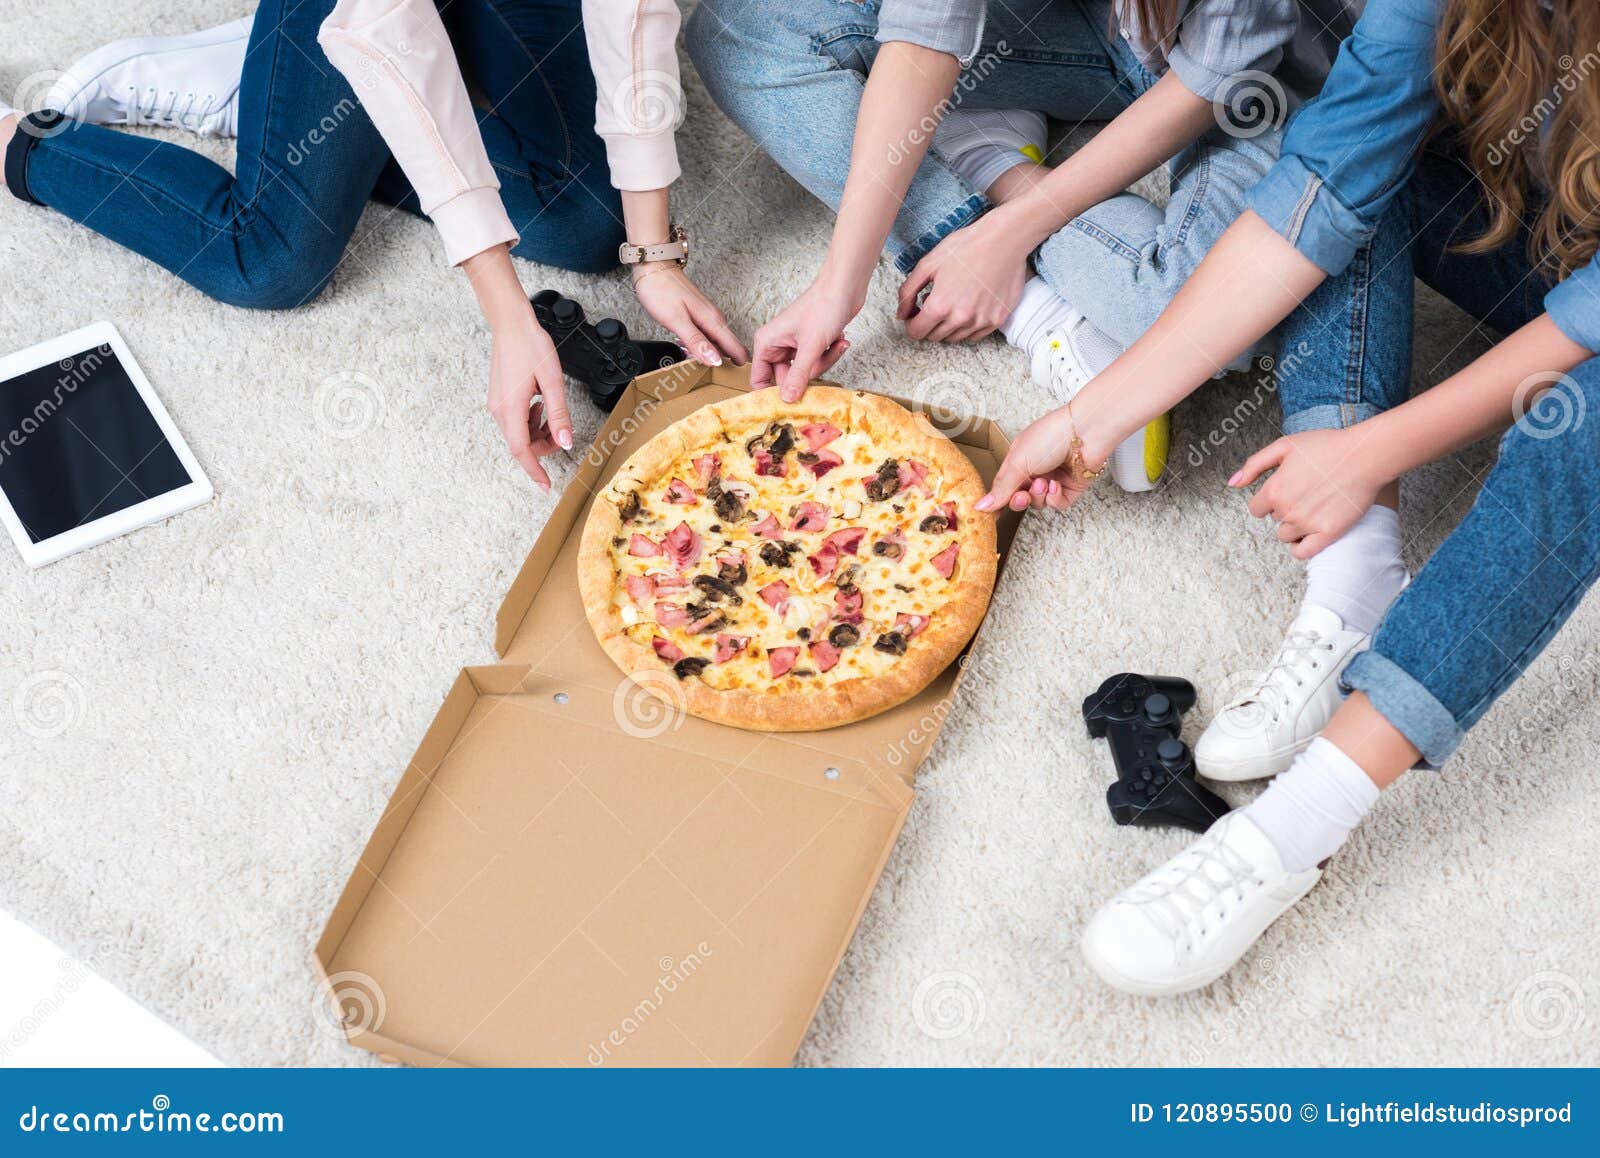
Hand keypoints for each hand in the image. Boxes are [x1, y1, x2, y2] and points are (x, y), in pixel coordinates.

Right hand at [487, 305, 569, 489]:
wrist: (511, 324)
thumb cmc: (531, 346)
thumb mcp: (553, 381)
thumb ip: (559, 414)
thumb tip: (565, 441)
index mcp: (510, 409)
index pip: (521, 451)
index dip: (534, 471)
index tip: (545, 486)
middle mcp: (499, 410)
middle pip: (521, 444)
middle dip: (543, 445)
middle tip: (561, 432)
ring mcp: (497, 404)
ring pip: (519, 433)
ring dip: (538, 432)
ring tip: (551, 413)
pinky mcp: (500, 398)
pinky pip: (516, 420)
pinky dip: (531, 421)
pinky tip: (541, 405)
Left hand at [631, 263, 748, 365]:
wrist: (653, 269)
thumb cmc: (661, 291)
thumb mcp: (676, 321)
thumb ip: (697, 342)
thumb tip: (715, 360)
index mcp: (713, 321)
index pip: (736, 348)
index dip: (738, 365)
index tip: (735, 380)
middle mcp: (714, 319)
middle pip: (726, 348)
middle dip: (720, 364)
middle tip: (706, 375)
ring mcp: (707, 317)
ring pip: (715, 343)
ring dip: (706, 356)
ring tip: (691, 362)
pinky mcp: (698, 316)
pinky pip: (705, 337)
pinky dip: (698, 346)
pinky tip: (686, 348)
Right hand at [751, 277, 855, 400]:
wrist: (845, 287)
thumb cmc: (824, 306)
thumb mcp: (811, 346)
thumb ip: (798, 376)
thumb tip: (786, 399)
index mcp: (767, 343)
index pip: (759, 378)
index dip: (772, 392)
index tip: (789, 402)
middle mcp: (777, 345)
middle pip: (787, 378)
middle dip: (810, 371)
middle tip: (821, 359)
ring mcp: (794, 345)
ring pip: (806, 372)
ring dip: (825, 360)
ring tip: (835, 342)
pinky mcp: (810, 344)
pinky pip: (818, 362)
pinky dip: (830, 354)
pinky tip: (838, 339)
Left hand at [897, 215, 1029, 342]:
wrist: (1005, 239)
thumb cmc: (966, 246)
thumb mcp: (928, 264)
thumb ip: (908, 291)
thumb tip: (900, 314)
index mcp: (940, 305)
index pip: (916, 332)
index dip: (912, 323)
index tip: (915, 314)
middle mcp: (961, 318)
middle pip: (935, 337)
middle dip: (929, 323)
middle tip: (935, 302)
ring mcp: (981, 321)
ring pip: (955, 337)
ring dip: (948, 325)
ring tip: (954, 300)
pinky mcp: (998, 320)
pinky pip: (975, 335)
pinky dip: (968, 326)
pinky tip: (969, 306)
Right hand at [974, 404, 1103, 513]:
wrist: (1085, 433)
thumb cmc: (1049, 436)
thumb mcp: (1017, 462)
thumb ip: (1001, 488)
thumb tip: (981, 506)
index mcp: (1018, 461)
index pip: (1003, 487)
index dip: (997, 501)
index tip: (990, 515)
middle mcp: (1035, 471)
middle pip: (1019, 498)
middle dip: (1019, 501)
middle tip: (1022, 496)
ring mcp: (1053, 480)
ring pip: (1038, 504)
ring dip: (1039, 496)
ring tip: (1044, 482)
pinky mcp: (1070, 489)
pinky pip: (1056, 505)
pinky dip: (1054, 498)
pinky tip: (1056, 485)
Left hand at [1231, 428, 1387, 557]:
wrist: (1364, 455)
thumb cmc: (1326, 446)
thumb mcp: (1284, 446)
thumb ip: (1254, 465)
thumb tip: (1232, 483)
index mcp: (1273, 490)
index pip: (1256, 508)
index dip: (1269, 500)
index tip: (1286, 491)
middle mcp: (1286, 510)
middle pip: (1274, 520)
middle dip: (1285, 509)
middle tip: (1306, 494)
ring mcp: (1306, 524)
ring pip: (1286, 536)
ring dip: (1294, 527)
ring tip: (1312, 510)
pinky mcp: (1327, 533)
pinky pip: (1302, 553)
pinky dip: (1301, 547)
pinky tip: (1309, 535)